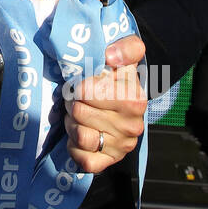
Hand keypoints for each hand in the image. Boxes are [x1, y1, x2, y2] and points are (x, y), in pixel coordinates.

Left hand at [64, 35, 147, 173]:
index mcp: (135, 98)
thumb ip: (126, 47)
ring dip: (72, 124)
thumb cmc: (118, 78)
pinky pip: (85, 160)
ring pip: (81, 136)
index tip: (82, 84)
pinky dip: (75, 148)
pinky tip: (81, 135)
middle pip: (79, 112)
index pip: (86, 91)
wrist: (124, 104)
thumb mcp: (125, 56)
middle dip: (72, 103)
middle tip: (78, 100)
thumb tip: (111, 56)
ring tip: (78, 116)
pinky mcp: (111, 161)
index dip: (77, 86)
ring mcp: (123, 146)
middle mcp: (132, 125)